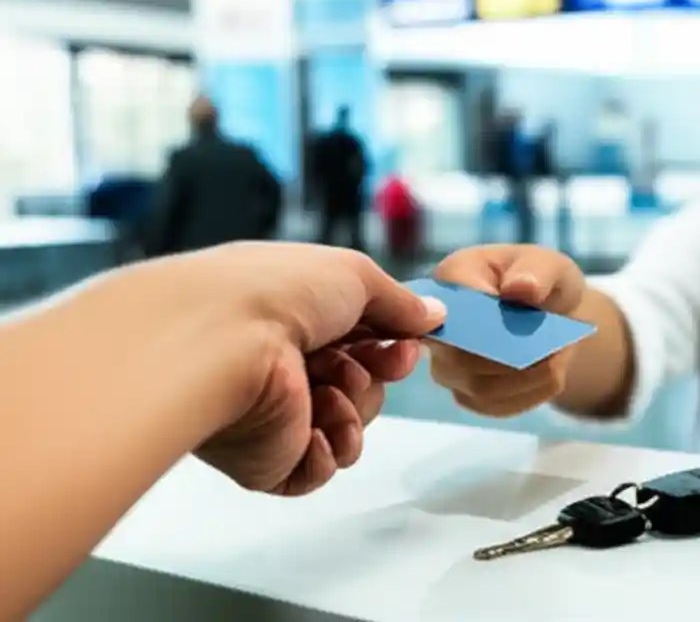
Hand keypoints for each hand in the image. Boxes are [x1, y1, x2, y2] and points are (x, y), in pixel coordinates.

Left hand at [107, 242, 445, 495]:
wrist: (220, 344)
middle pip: (360, 384)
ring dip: (354, 411)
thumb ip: (399, 302)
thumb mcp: (355, 275)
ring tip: (332, 394)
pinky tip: (318, 431)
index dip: (391, 345)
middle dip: (377, 377)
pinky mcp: (266, 459)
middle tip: (373, 368)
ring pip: (348, 427)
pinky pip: (317, 471)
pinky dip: (328, 452)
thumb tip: (433, 314)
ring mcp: (273, 414)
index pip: (358, 340)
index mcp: (292, 316)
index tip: (408, 345)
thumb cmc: (276, 294)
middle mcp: (280, 365)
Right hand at [430, 245, 585, 417]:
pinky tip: (551, 375)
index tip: (527, 314)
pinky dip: (531, 394)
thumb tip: (520, 287)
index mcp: (452, 278)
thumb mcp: (550, 265)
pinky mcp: (467, 395)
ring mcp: (447, 365)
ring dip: (528, 378)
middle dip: (513, 355)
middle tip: (553, 347)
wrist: (552, 315)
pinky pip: (495, 406)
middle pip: (460, 355)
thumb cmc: (541, 281)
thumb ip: (537, 271)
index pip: (452, 301)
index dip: (487, 316)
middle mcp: (438, 325)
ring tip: (558, 358)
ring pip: (480, 387)